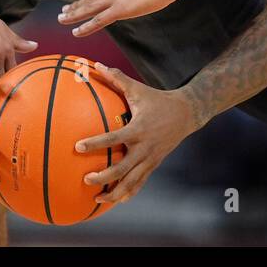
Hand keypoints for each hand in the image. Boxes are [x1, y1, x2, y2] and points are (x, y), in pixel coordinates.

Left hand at [75, 65, 195, 204]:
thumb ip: (117, 78)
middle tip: (86, 179)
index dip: (96, 143)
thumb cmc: (158, 100)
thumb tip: (96, 65)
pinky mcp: (155, 164)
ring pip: (132, 181)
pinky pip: (141, 182)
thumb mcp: (138, 89)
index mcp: (138, 129)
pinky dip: (129, 192)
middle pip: (122, 168)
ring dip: (115, 192)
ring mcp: (151, 158)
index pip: (114, 139)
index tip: (78, 147)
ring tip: (97, 199)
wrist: (187, 114)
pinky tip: (117, 200)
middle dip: (104, 177)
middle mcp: (144, 148)